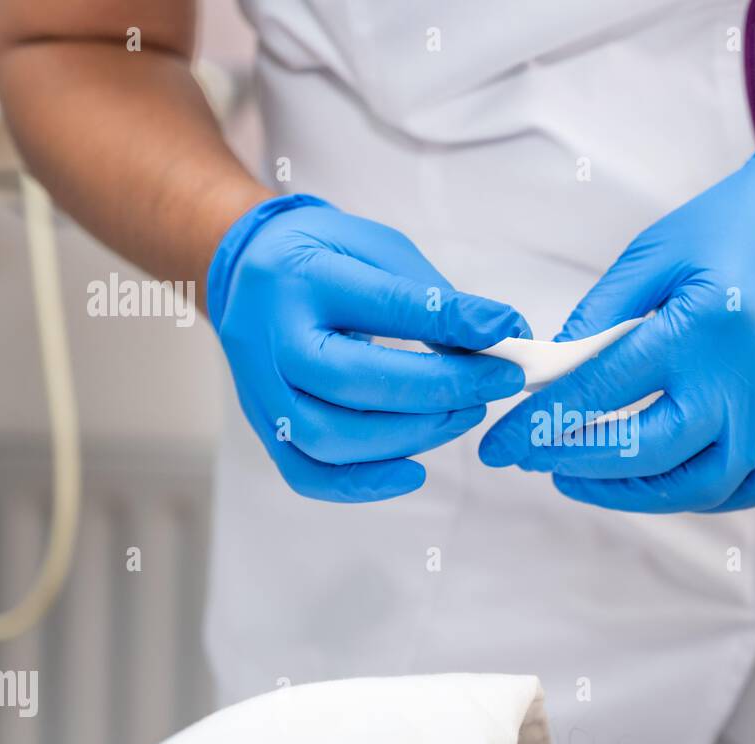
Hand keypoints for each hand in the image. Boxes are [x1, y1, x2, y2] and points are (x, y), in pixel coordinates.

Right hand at [208, 195, 528, 501]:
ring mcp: (259, 391)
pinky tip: (414, 472)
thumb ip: (429, 296)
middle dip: (438, 389)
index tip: (506, 333)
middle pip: (352, 382)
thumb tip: (499, 338)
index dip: (451, 322)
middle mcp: (268, 338)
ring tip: (464, 414)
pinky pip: (308, 474)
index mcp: (299, 276)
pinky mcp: (264, 429)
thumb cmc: (325, 256)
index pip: (384, 306)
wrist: (248, 269)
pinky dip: (363, 484)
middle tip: (497, 381)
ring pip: (329, 438)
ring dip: (411, 436)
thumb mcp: (375, 248)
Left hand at [478, 128, 754, 512]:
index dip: (541, 424)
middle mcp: (745, 381)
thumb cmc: (734, 227)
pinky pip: (735, 487)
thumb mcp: (654, 254)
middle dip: (574, 463)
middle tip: (533, 460)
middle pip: (647, 452)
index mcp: (704, 326)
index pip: (603, 393)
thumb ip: (597, 319)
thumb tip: (546, 377)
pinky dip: (684, 491)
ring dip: (628, 492)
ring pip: (694, 486)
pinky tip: (645, 476)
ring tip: (579, 475)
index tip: (499, 446)